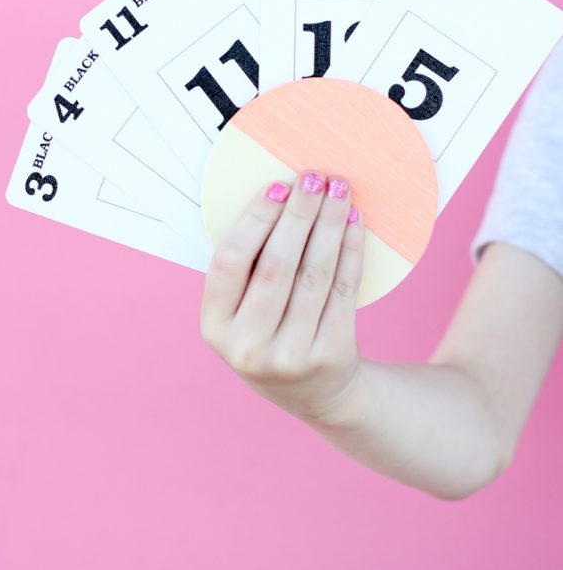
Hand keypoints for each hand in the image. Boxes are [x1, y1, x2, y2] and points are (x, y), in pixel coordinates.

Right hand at [200, 170, 365, 423]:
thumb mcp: (242, 312)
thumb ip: (247, 268)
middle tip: (314, 176)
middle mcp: (248, 347)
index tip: (277, 186)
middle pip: (276, 265)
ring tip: (339, 190)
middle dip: (298, 214)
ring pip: (314, 274)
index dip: (254, 220)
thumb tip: (278, 193)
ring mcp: (291, 355)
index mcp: (214, 327)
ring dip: (329, 224)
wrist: (316, 393)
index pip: (229, 262)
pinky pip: (344, 290)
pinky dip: (351, 250)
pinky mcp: (331, 355)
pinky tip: (354, 222)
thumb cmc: (272, 331)